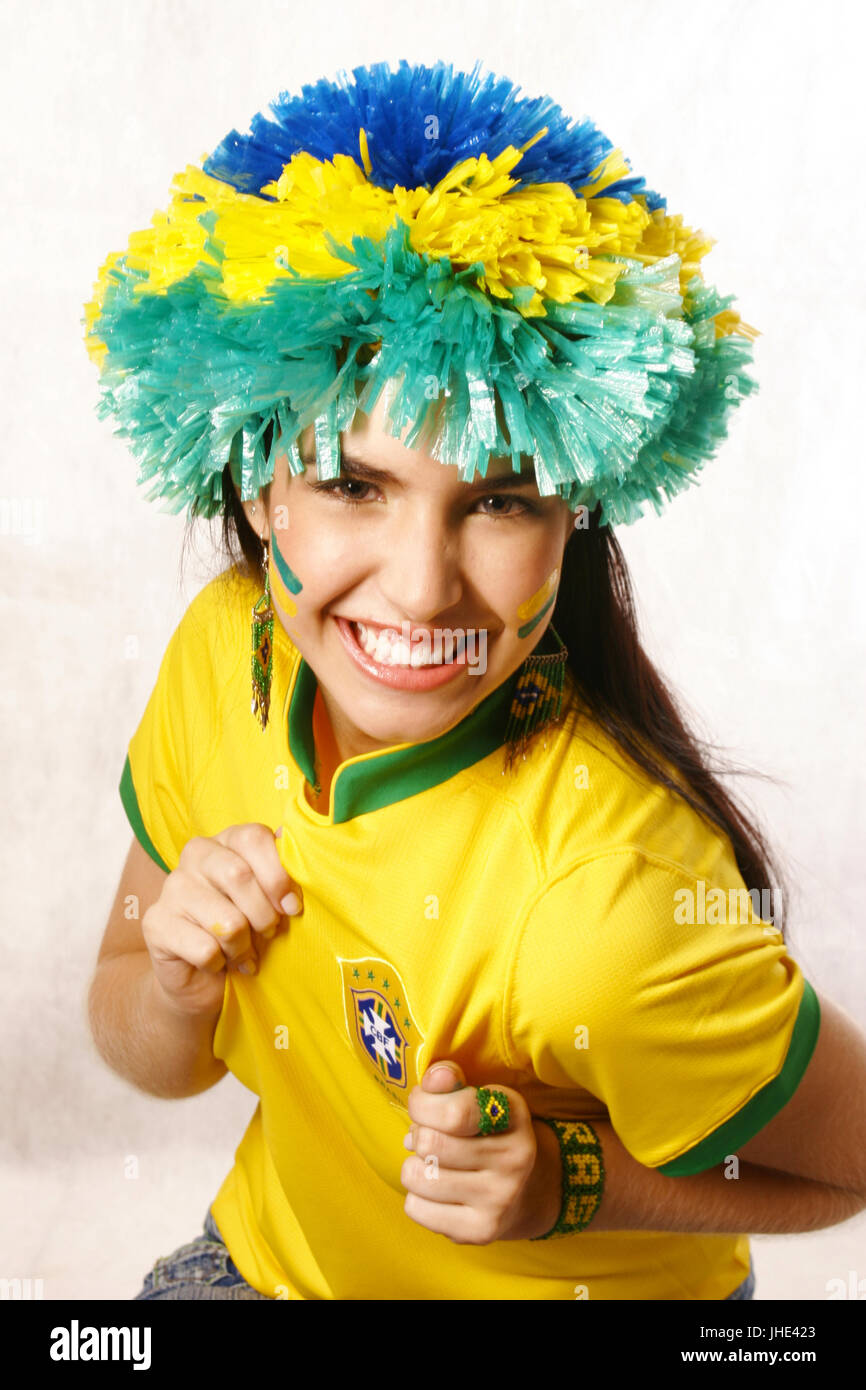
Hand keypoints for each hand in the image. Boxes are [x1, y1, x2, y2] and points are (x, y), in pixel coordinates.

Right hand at [141, 823, 302, 1019]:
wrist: (204, 979)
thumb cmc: (246, 931)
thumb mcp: (271, 900)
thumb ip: (282, 874)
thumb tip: (299, 848)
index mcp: (227, 841)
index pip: (253, 837)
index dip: (278, 875)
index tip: (292, 907)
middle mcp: (196, 855)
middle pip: (238, 875)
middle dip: (264, 915)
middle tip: (269, 933)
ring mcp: (171, 887)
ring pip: (226, 920)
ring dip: (243, 945)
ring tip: (242, 952)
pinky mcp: (156, 923)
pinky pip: (205, 949)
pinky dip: (221, 963)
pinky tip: (218, 963)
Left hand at [400, 1060, 561, 1243]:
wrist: (526, 1191)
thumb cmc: (487, 1134)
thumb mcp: (478, 1099)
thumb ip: (451, 1083)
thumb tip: (435, 1078)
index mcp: (513, 1116)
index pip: (455, 1112)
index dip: (423, 1104)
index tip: (422, 1104)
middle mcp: (513, 1159)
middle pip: (430, 1145)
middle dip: (418, 1135)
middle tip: (427, 1137)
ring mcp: (499, 1199)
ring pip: (417, 1177)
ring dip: (414, 1167)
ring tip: (431, 1164)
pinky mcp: (480, 1231)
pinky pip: (416, 1209)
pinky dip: (415, 1197)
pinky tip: (437, 1191)